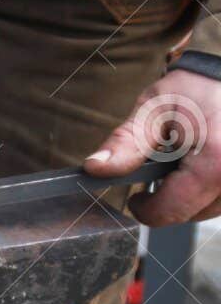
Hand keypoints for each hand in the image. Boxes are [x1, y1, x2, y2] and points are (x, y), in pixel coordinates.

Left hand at [84, 67, 220, 224]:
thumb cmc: (193, 89)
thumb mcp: (152, 111)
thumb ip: (125, 144)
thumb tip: (95, 167)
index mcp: (215, 164)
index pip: (170, 211)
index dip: (145, 208)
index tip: (136, 196)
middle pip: (190, 214)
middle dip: (168, 198)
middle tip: (161, 168)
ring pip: (208, 208)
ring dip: (190, 195)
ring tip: (183, 162)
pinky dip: (207, 188)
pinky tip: (199, 165)